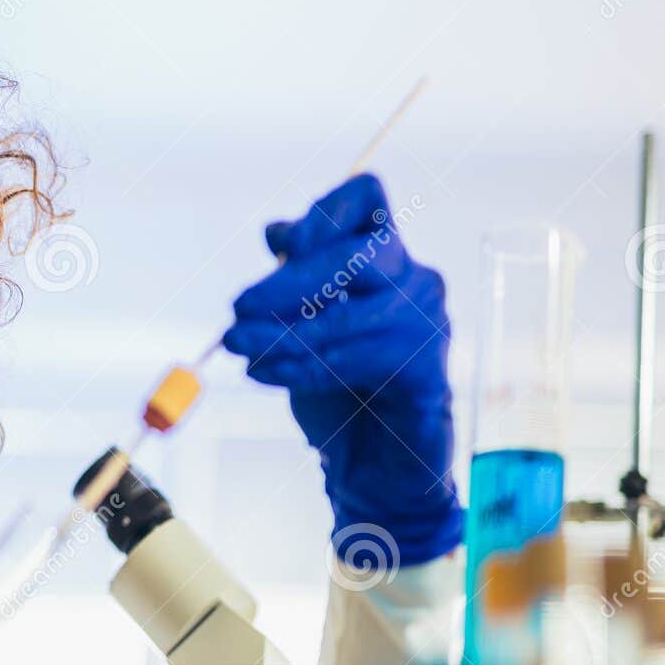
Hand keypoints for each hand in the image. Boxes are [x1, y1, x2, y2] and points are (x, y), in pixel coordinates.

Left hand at [222, 173, 461, 569]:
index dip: (325, 210)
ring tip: (240, 348)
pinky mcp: (426, 373)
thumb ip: (293, 281)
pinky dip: (304, 370)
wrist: (371, 466)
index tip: (282, 244)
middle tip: (237, 307)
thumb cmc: (337, 390)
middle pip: (359, 253)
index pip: (367, 198)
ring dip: (283, 335)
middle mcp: (414, 281)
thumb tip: (275, 232)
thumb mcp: (302, 327)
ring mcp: (426, 326)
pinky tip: (265, 375)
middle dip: (291, 282)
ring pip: (347, 316)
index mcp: (382, 256)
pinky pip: (356, 362)